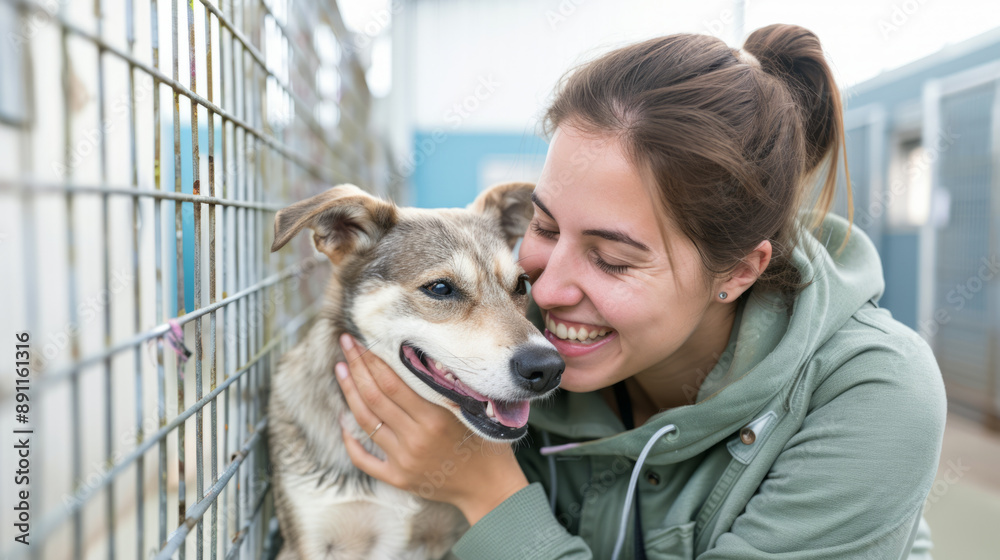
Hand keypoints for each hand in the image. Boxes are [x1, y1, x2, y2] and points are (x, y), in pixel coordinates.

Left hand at [335, 333, 529, 523]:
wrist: (490, 488)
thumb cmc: (487, 443)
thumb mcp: (472, 409)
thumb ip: (447, 386)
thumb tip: (420, 354)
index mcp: (435, 418)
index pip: (392, 383)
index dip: (372, 360)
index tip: (361, 339)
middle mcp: (416, 438)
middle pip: (374, 397)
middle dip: (356, 367)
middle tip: (346, 344)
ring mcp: (404, 460)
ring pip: (366, 421)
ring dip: (349, 393)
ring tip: (340, 369)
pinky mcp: (398, 477)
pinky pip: (364, 459)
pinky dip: (350, 440)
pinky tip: (342, 420)